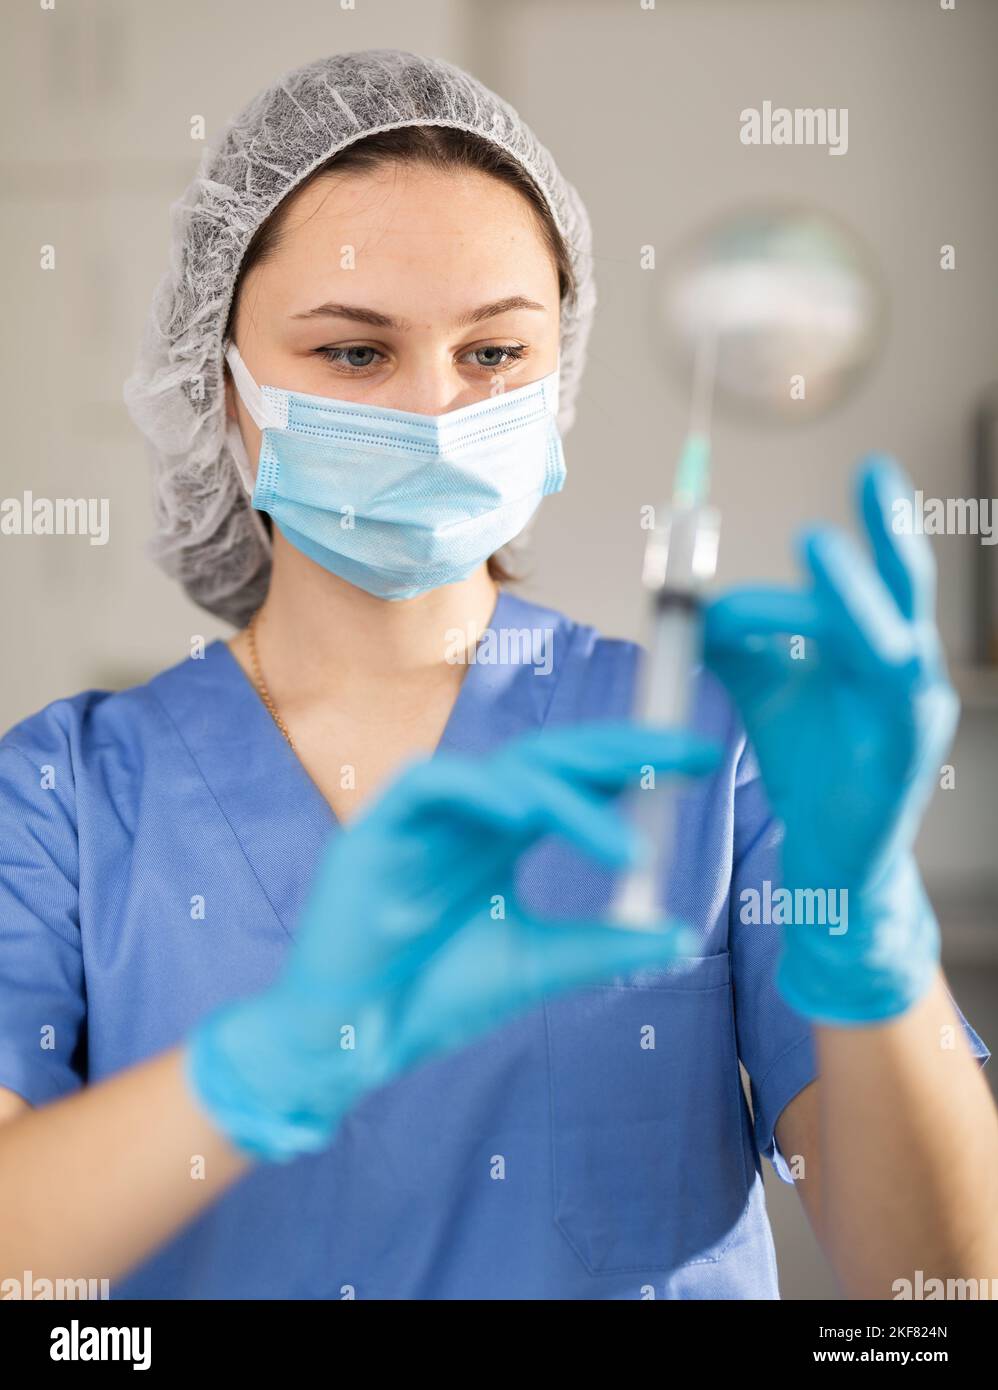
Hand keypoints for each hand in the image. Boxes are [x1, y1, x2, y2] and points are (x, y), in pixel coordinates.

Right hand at [184, 721, 720, 1161]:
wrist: (354, 1043)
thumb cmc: (432, 998)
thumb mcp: (535, 965)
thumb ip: (602, 946)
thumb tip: (683, 936)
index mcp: (501, 838)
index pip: (574, 782)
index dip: (634, 766)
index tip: (701, 764)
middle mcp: (469, 817)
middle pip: (550, 759)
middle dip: (620, 752)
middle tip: (689, 753)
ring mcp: (425, 819)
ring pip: (503, 771)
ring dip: (567, 798)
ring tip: (622, 848)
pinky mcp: (376, 829)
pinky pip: (432, 784)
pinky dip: (481, 791)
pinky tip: (528, 813)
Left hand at [704, 455, 958, 1024]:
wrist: (828, 850)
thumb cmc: (805, 760)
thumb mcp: (761, 686)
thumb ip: (733, 639)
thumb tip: (689, 598)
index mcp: (872, 641)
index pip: (867, 575)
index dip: (839, 543)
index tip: (784, 530)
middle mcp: (904, 665)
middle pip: (905, 585)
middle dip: (892, 527)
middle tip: (874, 469)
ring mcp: (915, 710)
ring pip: (895, 641)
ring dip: (857, 595)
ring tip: (816, 549)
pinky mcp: (908, 758)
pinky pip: (897, 708)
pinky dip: (877, 680)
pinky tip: (872, 658)